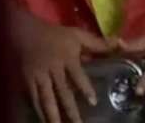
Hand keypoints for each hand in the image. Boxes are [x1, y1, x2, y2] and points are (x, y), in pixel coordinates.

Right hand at [11, 5, 113, 122]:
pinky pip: (33, 99)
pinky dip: (38, 111)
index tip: (93, 102)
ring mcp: (39, 77)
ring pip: (46, 99)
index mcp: (67, 58)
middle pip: (62, 92)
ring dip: (53, 116)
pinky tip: (44, 122)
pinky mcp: (27, 82)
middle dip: (70, 110)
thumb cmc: (55, 35)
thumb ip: (97, 43)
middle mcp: (53, 70)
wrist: (25, 32)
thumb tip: (119, 43)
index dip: (84, 88)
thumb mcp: (76, 35)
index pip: (77, 75)